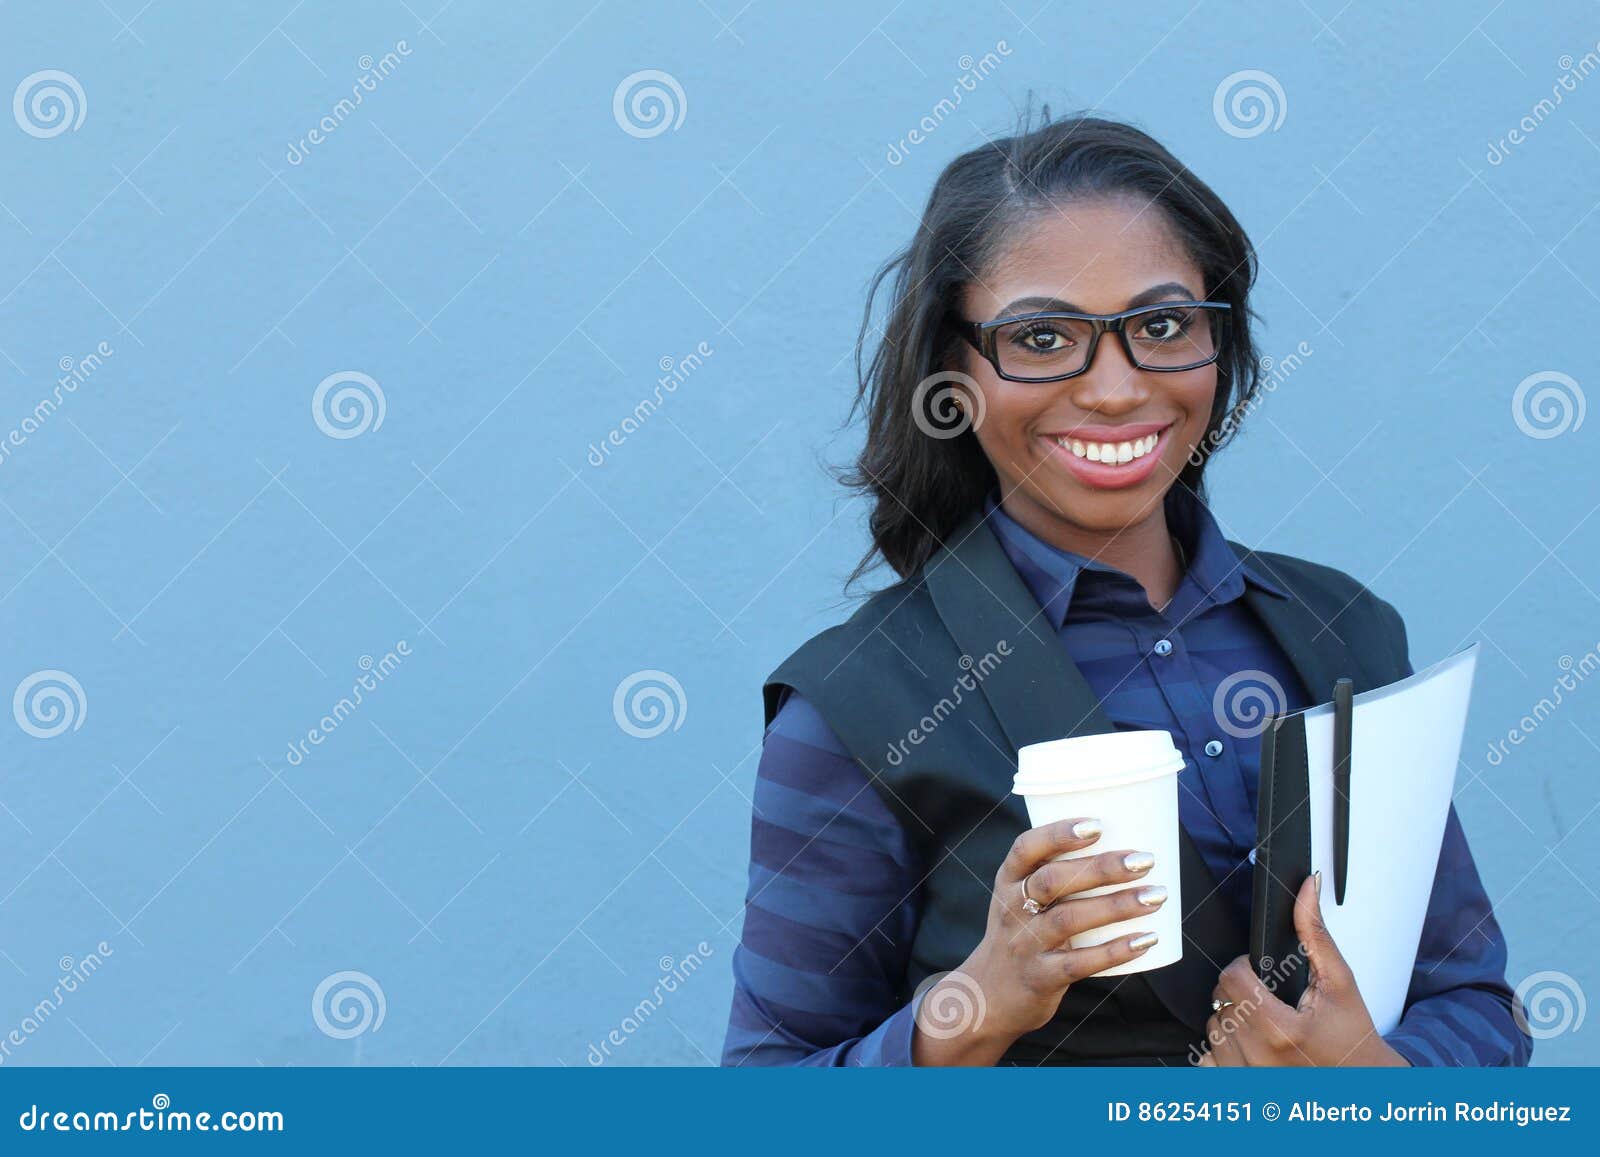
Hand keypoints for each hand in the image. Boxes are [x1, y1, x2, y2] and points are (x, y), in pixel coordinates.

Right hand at [912, 816, 1165, 1065]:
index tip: (1097, 824)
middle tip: (1144, 860)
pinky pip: (1080, 963)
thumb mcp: (1022, 900)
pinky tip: (1146, 939)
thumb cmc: (1022, 934)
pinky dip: (1115, 950)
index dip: (1058, 834)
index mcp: (1008, 881)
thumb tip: (1125, 847)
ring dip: (1116, 906)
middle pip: (1053, 881)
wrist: (989, 996)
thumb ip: (1058, 876)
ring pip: (1069, 920)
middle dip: (1101, 868)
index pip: (1025, 848)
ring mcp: (1024, 944)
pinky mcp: (1040, 978)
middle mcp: (1011, 909)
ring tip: (1155, 896)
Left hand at [1196, 873, 1409, 1066]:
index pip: (1232, 979)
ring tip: (1264, 1022)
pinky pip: (1210, 1058)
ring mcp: (1247, 1078)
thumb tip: (1307, 888)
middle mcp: (1259, 1058)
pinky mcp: (1239, 1089)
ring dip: (1232, 1018)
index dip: (1244, 967)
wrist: (1362, 1084)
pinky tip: (1254, 1045)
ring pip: (1213, 1027)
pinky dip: (1226, 1047)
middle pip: (1219, 1001)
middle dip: (1240, 992)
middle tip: (1268, 998)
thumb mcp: (1340, 982)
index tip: (1260, 972)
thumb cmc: (1352, 1038)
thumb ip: (1315, 933)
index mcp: (1282, 1030)